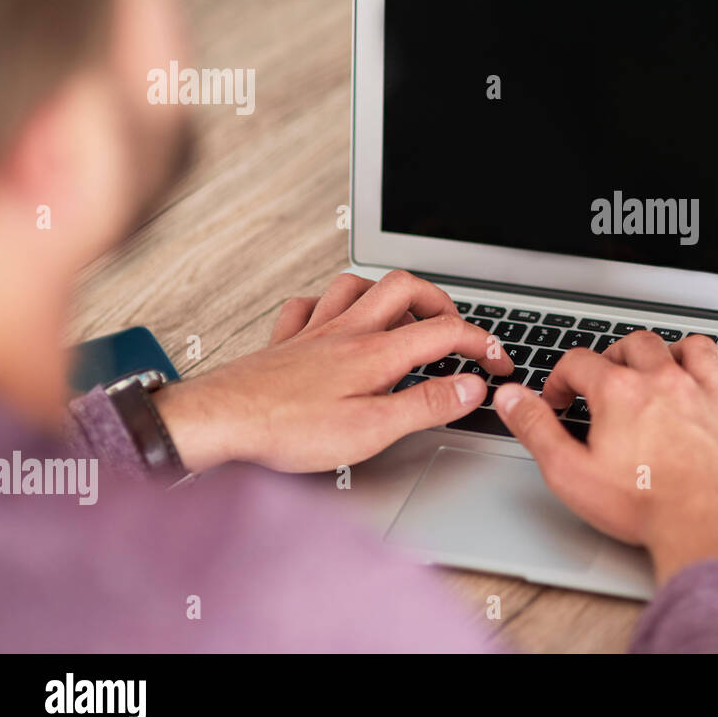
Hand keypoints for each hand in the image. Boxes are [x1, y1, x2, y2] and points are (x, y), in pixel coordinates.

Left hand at [154, 270, 511, 472]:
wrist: (218, 421)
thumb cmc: (286, 430)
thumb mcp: (372, 430)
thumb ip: (426, 404)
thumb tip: (471, 386)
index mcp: (376, 353)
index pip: (446, 332)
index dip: (482, 343)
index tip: (498, 362)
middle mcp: (347, 331)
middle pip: (406, 288)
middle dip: (441, 302)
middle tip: (456, 328)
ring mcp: (313, 332)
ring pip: (358, 286)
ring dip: (388, 295)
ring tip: (403, 317)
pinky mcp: (284, 342)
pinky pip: (309, 305)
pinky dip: (330, 306)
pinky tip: (334, 320)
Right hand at [492, 331, 717, 583]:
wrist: (708, 526)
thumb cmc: (644, 506)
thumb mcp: (570, 472)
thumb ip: (536, 429)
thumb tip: (512, 399)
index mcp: (622, 392)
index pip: (580, 362)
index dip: (561, 378)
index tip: (559, 399)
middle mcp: (667, 382)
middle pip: (637, 344)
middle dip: (616, 356)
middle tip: (607, 381)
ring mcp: (708, 396)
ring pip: (693, 347)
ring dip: (674, 352)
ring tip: (662, 370)